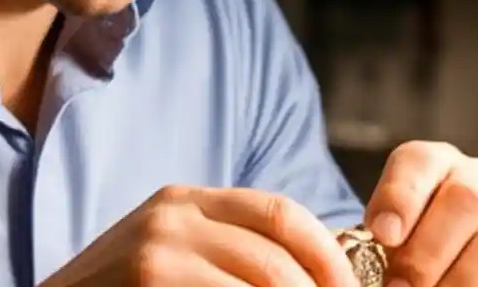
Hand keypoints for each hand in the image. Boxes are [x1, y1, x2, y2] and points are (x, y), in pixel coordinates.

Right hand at [40, 185, 359, 286]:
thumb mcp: (173, 255)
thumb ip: (229, 254)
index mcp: (189, 199)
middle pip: (279, 254)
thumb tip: (317, 276)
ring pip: (262, 283)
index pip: (283, 213)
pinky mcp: (148, 280)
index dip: (329, 256)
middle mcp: (174, 214)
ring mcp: (157, 249)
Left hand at [364, 142, 477, 286]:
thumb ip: (381, 237)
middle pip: (465, 200)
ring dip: (458, 281)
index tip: (383, 235)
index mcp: (434, 161)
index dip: (401, 198)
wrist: (453, 265)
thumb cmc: (409, 248)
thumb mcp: (387, 235)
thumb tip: (375, 249)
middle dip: (427, 253)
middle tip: (400, 286)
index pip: (420, 162)